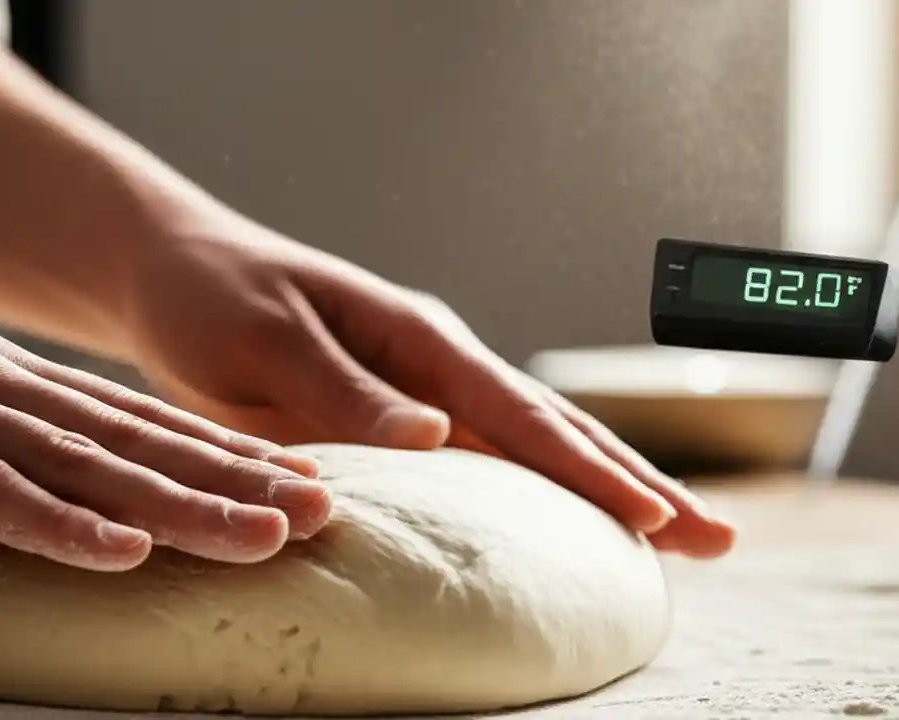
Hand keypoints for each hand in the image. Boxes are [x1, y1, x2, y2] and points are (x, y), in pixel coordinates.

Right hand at [0, 294, 331, 570]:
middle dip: (234, 478)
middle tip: (320, 510)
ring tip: (263, 538)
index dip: (223, 448)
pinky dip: (52, 526)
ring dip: (179, 504)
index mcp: (6, 376)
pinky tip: (121, 553)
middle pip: (134, 439)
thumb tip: (75, 479)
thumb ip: (0, 434)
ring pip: (80, 465)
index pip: (136, 416)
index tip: (298, 475)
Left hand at [124, 219, 735, 557]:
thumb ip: (346, 390)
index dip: (589, 471)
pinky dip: (540, 498)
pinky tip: (572, 532)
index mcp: (419, 339)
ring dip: (606, 493)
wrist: (179, 276)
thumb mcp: (266, 342)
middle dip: (637, 485)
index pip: (520, 414)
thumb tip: (435, 436)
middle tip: (719, 537)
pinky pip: (485, 466)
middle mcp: (438, 365)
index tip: (655, 517)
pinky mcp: (401, 420)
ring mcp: (427, 392)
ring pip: (535, 450)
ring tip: (679, 538)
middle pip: (557, 431)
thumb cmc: (214, 299)